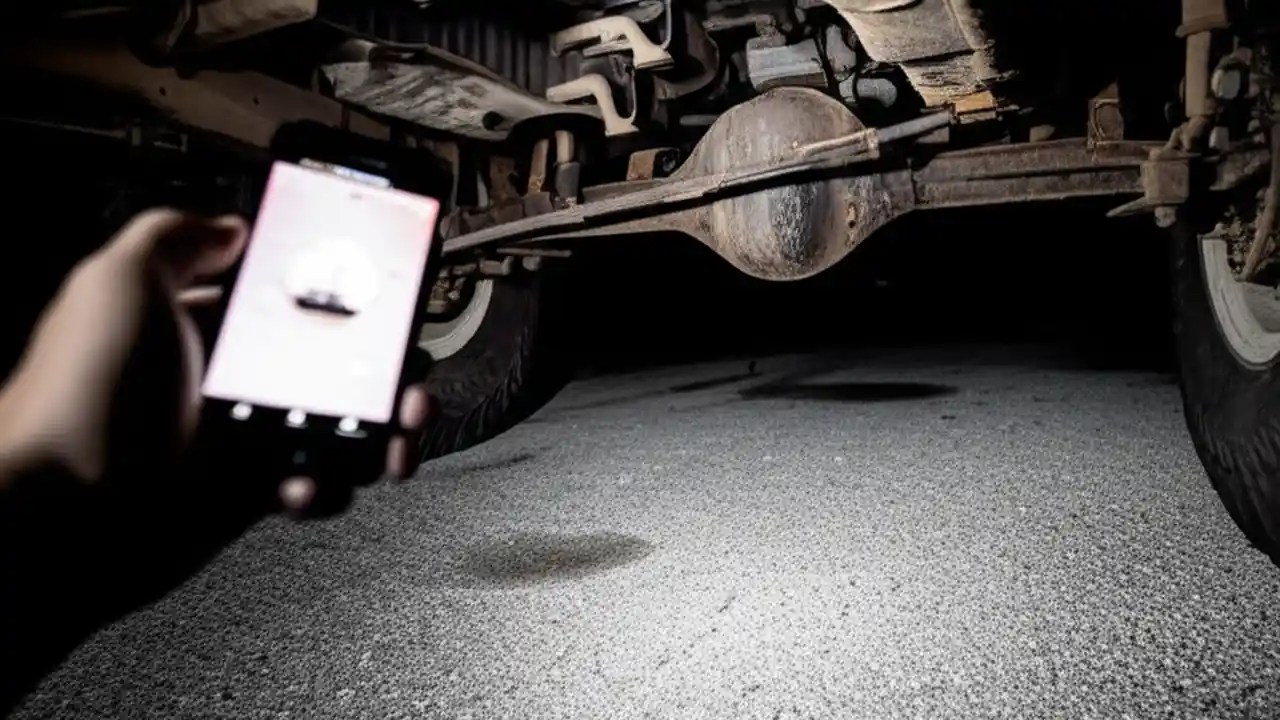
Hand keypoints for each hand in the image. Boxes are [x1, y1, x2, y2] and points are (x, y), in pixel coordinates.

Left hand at [0, 209, 428, 507]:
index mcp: (202, 322)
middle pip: (332, 363)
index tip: (385, 299)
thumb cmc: (84, 394)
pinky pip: (315, 486)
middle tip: (410, 378)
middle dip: (384, 369)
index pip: (287, 300)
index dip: (342, 296)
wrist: (62, 513)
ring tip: (399, 438)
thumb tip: (229, 225)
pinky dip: (326, 488)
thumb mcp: (120, 281)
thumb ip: (175, 236)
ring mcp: (244, 438)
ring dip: (381, 431)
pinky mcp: (249, 494)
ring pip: (339, 427)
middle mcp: (228, 377)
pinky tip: (305, 484)